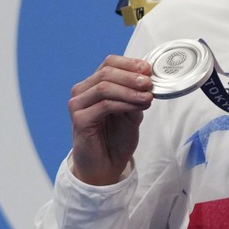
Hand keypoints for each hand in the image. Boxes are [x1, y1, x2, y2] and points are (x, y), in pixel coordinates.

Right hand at [68, 55, 152, 185]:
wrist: (106, 164)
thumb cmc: (116, 137)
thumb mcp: (132, 111)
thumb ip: (136, 95)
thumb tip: (149, 80)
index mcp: (94, 85)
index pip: (109, 63)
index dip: (130, 63)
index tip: (149, 69)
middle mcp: (82, 92)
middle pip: (106, 73)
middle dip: (132, 76)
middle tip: (150, 83)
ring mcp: (78, 105)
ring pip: (104, 87)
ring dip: (130, 91)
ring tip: (148, 97)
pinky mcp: (79, 119)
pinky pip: (104, 105)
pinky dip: (125, 104)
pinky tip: (139, 107)